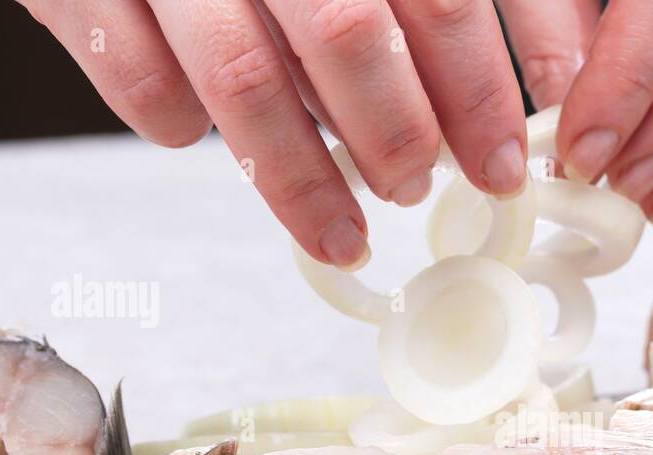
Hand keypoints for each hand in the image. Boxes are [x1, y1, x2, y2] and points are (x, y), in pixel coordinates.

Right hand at [21, 0, 529, 266]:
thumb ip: (427, 5)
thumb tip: (512, 97)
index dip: (481, 95)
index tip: (503, 167)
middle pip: (348, 34)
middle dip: (397, 135)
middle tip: (414, 188)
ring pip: (245, 78)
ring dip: (302, 178)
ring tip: (343, 234)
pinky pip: (140, 80)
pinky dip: (178, 126)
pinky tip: (203, 140)